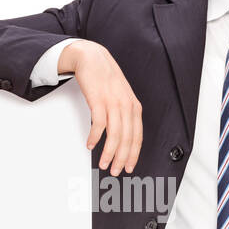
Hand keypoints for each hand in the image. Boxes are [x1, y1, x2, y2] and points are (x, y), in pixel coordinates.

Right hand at [63, 40, 142, 175]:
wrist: (92, 58)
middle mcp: (126, 106)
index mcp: (134, 107)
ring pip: (115, 135)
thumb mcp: (121, 97)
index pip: (137, 137)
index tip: (129, 167)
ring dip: (109, 152)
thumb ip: (124, 114)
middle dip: (121, 158)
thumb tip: (122, 136)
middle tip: (115, 171)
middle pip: (127, 139)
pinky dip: (95, 137)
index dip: (133, 155)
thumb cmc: (105, 78)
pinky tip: (90, 144)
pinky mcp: (98, 100)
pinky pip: (98, 124)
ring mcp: (113, 102)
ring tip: (104, 163)